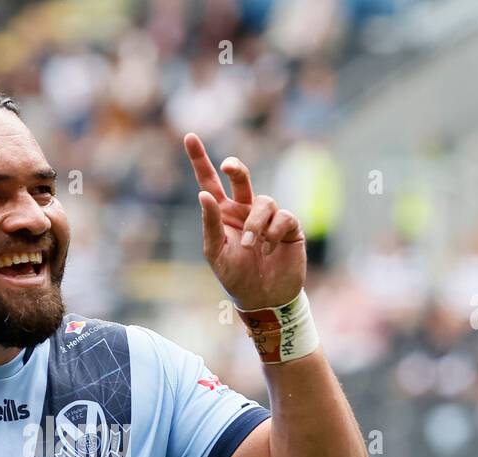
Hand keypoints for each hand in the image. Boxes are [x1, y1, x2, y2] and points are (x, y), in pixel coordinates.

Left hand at [184, 132, 306, 310]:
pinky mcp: (289, 226)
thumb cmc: (235, 277)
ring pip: (264, 202)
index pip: (209, 182)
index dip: (199, 159)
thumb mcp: (215, 253)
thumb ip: (210, 223)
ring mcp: (268, 217)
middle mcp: (244, 210)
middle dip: (236, 168)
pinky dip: (273, 233)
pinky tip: (268, 251)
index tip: (188, 136)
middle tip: (227, 165)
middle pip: (241, 177)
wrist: (264, 298)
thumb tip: (204, 194)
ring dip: (256, 224)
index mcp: (223, 214)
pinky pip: (283, 217)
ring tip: (252, 246)